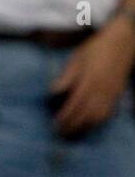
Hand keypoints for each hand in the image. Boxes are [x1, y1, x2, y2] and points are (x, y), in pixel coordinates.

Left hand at [51, 20, 134, 135]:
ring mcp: (112, 94)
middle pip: (88, 115)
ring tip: (73, 131)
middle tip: (61, 133)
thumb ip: (67, 76)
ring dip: (86, 127)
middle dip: (74, 126)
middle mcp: (102, 90)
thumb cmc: (96, 48)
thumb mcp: (77, 58)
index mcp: (90, 81)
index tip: (56, 124)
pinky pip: (108, 113)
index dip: (66, 117)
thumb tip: (53, 92)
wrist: (122, 43)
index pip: (76, 105)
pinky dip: (98, 121)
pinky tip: (89, 124)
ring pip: (99, 117)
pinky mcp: (117, 95)